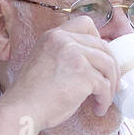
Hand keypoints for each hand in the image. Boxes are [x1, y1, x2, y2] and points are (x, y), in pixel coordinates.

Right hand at [0, 15, 120, 131]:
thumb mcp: (45, 61)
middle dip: (111, 68)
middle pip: (103, 46)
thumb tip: (97, 63)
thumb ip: (65, 55)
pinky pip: (105, 85)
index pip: (86, 24)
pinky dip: (105, 100)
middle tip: (110, 85)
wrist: (22, 110)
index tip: (100, 58)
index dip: (99, 40)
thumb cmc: (33, 94)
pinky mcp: (83, 74)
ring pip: (109, 65)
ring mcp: (75, 55)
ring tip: (103, 100)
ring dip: (111, 85)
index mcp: (54, 35)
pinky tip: (98, 109)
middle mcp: (64, 40)